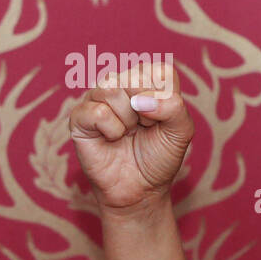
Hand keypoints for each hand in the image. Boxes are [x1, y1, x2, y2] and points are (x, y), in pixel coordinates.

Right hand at [68, 61, 194, 212]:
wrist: (140, 188)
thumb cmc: (159, 156)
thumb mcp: (181, 132)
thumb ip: (174, 108)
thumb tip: (143, 100)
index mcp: (147, 81)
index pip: (160, 71)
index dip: (165, 99)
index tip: (162, 119)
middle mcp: (121, 84)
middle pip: (134, 78)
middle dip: (147, 111)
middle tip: (144, 128)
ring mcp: (97, 98)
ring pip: (112, 89)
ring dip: (129, 119)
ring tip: (128, 133)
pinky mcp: (79, 116)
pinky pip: (97, 111)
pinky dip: (112, 130)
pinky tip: (112, 138)